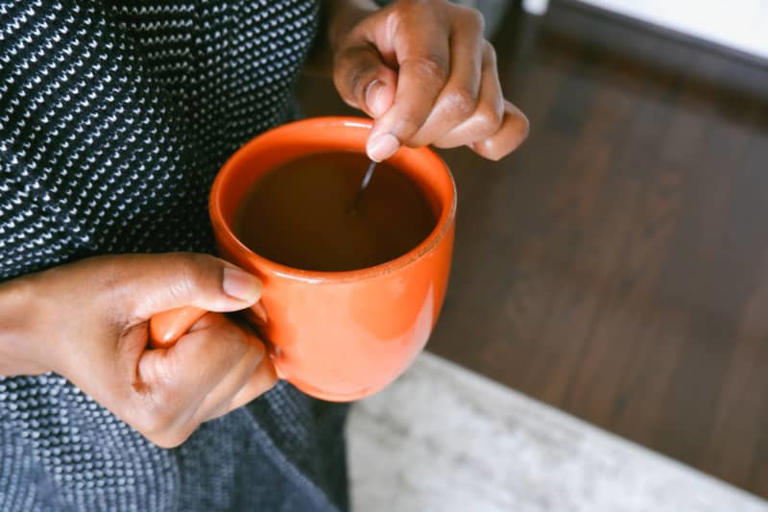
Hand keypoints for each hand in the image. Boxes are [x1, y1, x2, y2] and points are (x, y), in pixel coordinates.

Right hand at [0, 253, 275, 447]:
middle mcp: (179, 424)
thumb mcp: (129, 280)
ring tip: (174, 331)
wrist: (47, 328)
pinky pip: (253, 371)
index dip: (204, 310)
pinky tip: (192, 340)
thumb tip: (253, 289)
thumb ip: (193, 279)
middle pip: (251, 356)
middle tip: (166, 320)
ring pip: (259, 364)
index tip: (162, 311)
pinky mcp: (205, 408)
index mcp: (157, 404)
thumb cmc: (76, 305)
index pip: (229, 343)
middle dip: (218, 322)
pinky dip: (232, 344)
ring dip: (226, 333)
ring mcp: (194, 420)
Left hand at [331, 0, 528, 161]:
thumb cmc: (368, 54)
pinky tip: (458, 138)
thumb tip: (385, 101)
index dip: (406, 118)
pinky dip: (490, 144)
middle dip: (422, 131)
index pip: (428, 71)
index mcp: (426, 13)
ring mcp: (489, 58)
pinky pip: (513, 127)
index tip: (380, 146)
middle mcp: (466, 29)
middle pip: (460, 101)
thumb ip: (359, 78)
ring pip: (485, 117)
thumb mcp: (348, 60)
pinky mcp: (501, 86)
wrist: (385, 47)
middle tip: (395, 130)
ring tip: (421, 124)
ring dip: (447, 138)